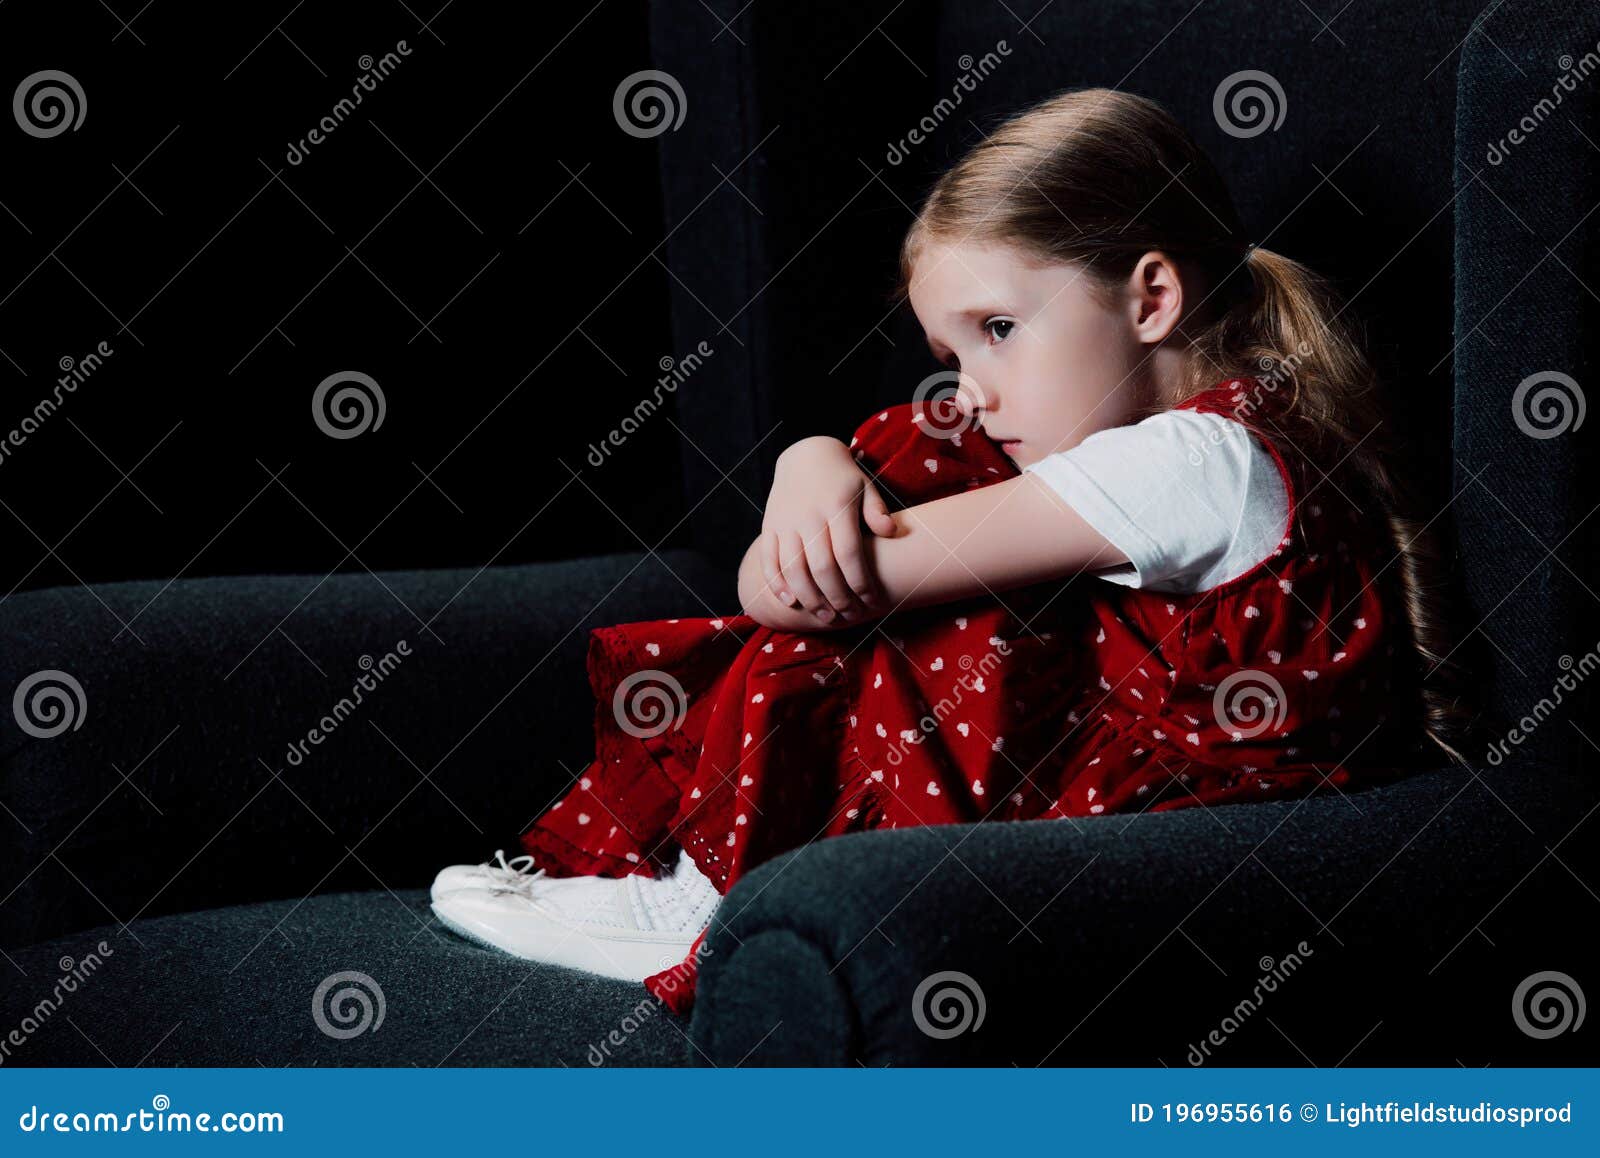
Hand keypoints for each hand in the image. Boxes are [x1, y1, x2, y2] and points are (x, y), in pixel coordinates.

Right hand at [757, 436, 895, 621]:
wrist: (804, 455)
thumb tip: (892, 532)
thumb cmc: (843, 478)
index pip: (849, 554)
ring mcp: (786, 522)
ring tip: (824, 616)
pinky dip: (778, 583)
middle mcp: (809, 516)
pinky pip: (769, 560)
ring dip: (809, 597)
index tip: (871, 602)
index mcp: (837, 507)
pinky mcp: (770, 527)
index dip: (860, 582)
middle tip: (849, 616)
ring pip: (794, 568)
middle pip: (822, 567)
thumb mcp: (865, 487)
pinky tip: (791, 602)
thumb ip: (877, 510)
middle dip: (838, 598)